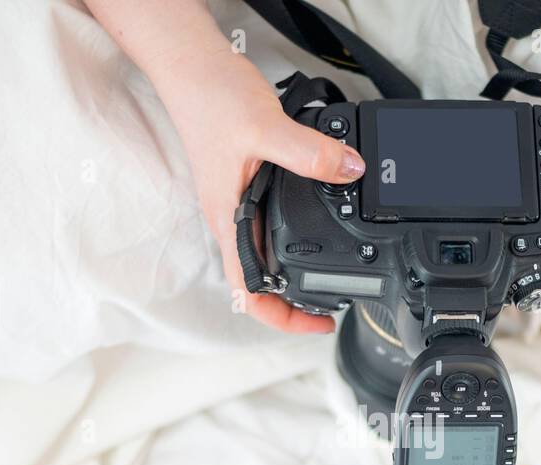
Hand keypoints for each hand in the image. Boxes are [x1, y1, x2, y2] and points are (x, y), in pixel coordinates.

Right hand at [164, 49, 364, 332]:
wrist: (190, 66)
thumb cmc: (211, 99)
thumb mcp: (266, 127)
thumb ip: (310, 153)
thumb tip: (350, 172)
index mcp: (229, 221)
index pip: (249, 294)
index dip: (283, 319)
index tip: (319, 322)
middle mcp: (232, 220)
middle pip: (263, 284)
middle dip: (298, 303)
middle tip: (337, 305)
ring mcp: (238, 204)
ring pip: (268, 255)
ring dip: (297, 272)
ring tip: (336, 272)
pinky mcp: (247, 184)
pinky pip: (271, 222)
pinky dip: (297, 233)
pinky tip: (322, 220)